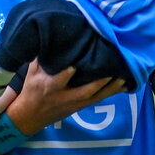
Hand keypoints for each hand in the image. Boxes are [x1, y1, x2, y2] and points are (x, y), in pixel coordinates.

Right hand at [5, 60, 124, 134]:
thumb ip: (41, 57)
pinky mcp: (81, 107)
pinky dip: (111, 93)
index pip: (59, 80)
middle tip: (113, 72)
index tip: (75, 65)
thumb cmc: (31, 90)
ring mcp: (74, 103)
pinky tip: (124, 86)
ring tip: (125, 79)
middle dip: (99, 83)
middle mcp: (64, 96)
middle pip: (84, 91)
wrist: (30, 117)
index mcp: (49, 86)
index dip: (68, 73)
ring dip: (110, 89)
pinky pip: (98, 99)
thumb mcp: (31, 73)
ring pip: (95, 97)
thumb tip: (50, 37)